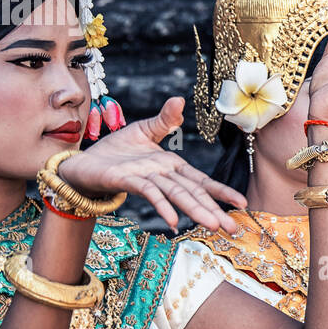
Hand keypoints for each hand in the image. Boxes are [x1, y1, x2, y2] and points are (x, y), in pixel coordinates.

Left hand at [57, 97, 244, 231]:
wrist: (86, 161)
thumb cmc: (116, 150)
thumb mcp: (145, 129)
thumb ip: (165, 119)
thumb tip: (180, 99)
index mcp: (171, 166)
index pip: (201, 181)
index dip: (220, 192)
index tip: (241, 204)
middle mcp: (163, 176)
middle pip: (193, 193)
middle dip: (214, 210)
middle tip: (233, 229)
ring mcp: (147, 181)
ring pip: (176, 195)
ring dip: (195, 211)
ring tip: (214, 226)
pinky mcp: (128, 182)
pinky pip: (150, 194)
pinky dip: (163, 206)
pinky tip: (175, 221)